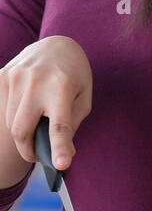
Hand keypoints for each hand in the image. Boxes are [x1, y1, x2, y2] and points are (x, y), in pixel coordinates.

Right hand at [0, 36, 92, 168]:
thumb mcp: (84, 98)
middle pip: (22, 130)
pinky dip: (15, 116)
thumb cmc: (75, 75)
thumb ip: (72, 125)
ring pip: (11, 123)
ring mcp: (15, 76)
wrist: (57, 44)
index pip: (59, 125)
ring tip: (36, 126)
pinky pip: (3, 108)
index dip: (59, 148)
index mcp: (61, 87)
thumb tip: (59, 154)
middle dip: (28, 150)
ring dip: (22, 133)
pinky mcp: (2, 75)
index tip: (60, 166)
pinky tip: (28, 107)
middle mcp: (35, 80)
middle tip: (38, 155)